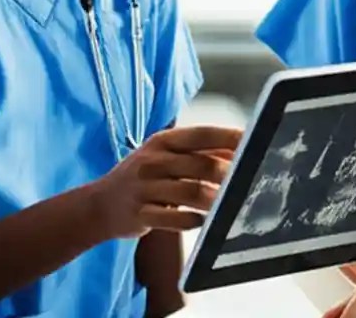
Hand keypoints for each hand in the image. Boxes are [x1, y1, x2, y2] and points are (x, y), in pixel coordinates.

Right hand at [93, 125, 242, 238]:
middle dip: (227, 174)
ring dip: (215, 200)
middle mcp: (152, 161)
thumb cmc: (143, 177)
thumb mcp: (164, 157)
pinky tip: (204, 221)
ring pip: (190, 193)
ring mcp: (144, 188)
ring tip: (230, 205)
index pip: (202, 135)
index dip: (230, 138)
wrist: (99, 204)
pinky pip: (173, 219)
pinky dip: (193, 220)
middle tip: (249, 181)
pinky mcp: (139, 213)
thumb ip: (198, 153)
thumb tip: (240, 151)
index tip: (255, 142)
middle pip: (200, 165)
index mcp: (162, 141)